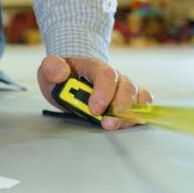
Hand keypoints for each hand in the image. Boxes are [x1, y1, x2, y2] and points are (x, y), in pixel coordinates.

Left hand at [37, 55, 151, 130]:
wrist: (71, 80)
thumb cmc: (62, 76)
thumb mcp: (49, 70)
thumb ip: (52, 68)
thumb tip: (60, 72)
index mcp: (94, 66)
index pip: (105, 74)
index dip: (103, 92)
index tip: (95, 110)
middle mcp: (113, 75)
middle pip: (126, 87)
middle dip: (119, 108)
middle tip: (108, 125)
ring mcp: (123, 86)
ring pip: (137, 96)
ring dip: (129, 114)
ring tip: (115, 126)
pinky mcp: (129, 98)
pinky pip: (144, 102)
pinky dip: (141, 113)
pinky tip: (129, 123)